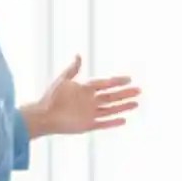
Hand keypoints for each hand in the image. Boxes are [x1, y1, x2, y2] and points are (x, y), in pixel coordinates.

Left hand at [24, 55, 139, 136]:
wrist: (42, 115)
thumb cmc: (50, 97)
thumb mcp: (62, 80)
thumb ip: (73, 69)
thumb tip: (79, 55)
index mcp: (86, 89)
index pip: (105, 84)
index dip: (117, 82)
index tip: (128, 79)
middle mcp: (90, 101)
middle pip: (111, 96)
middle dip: (125, 94)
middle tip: (139, 90)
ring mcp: (90, 113)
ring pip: (110, 109)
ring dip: (123, 107)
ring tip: (136, 104)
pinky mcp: (87, 125)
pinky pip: (103, 123)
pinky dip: (113, 122)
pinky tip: (124, 119)